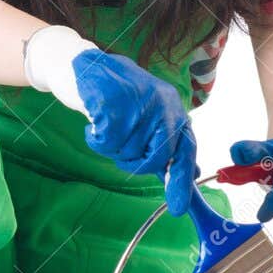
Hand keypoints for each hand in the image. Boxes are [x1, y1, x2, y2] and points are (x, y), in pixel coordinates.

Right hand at [72, 50, 198, 217]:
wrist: (83, 65)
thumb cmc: (117, 96)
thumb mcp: (148, 115)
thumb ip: (167, 142)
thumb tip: (189, 173)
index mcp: (173, 108)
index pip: (185, 149)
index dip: (182, 180)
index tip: (179, 207)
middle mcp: (162, 105)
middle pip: (155, 158)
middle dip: (135, 163)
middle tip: (120, 152)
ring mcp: (140, 104)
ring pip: (127, 152)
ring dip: (111, 146)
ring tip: (106, 124)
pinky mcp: (115, 105)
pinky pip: (106, 144)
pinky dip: (95, 139)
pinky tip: (94, 123)